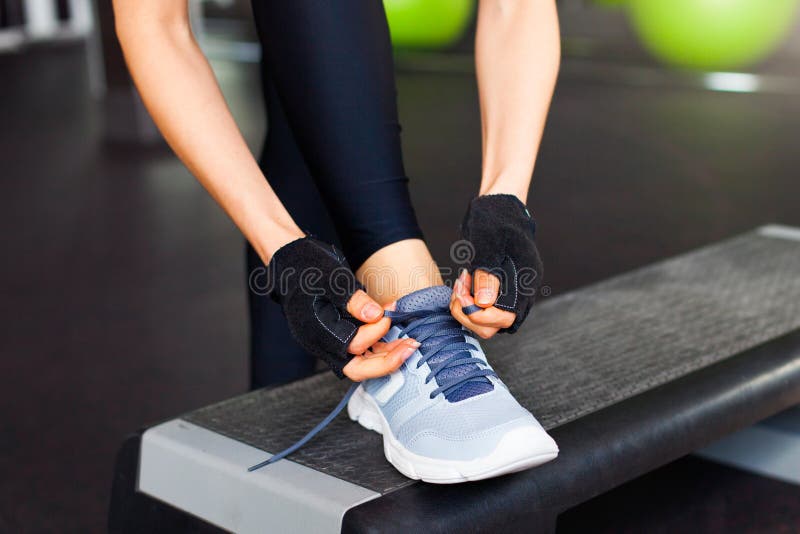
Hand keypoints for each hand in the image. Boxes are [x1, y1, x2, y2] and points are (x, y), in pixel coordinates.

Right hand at [267, 236, 414, 378]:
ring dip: (387, 354)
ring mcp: (331, 342)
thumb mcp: (332, 279)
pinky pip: (363, 349)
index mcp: (316, 332)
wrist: (291, 262)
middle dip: (387, 361)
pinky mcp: (340, 336)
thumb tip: (374, 314)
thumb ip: (353, 299)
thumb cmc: (307, 268)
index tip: (386, 315)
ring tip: (409, 342)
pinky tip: (397, 333)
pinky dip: (381, 344)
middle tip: (410, 347)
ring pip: (363, 361)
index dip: (374, 334)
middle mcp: (323, 344)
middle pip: (358, 368)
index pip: (351, 347)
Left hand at [453, 194, 543, 335]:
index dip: (480, 315)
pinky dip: (469, 303)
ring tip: (459, 286)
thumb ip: (487, 273)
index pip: (506, 318)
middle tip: (459, 291)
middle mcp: (521, 290)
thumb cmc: (494, 217)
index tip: (464, 295)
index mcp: (525, 280)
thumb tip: (485, 303)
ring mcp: (511, 290)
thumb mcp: (488, 243)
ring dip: (468, 310)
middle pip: (497, 326)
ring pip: (489, 321)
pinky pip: (484, 309)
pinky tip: (462, 284)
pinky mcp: (500, 288)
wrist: (497, 202)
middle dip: (470, 315)